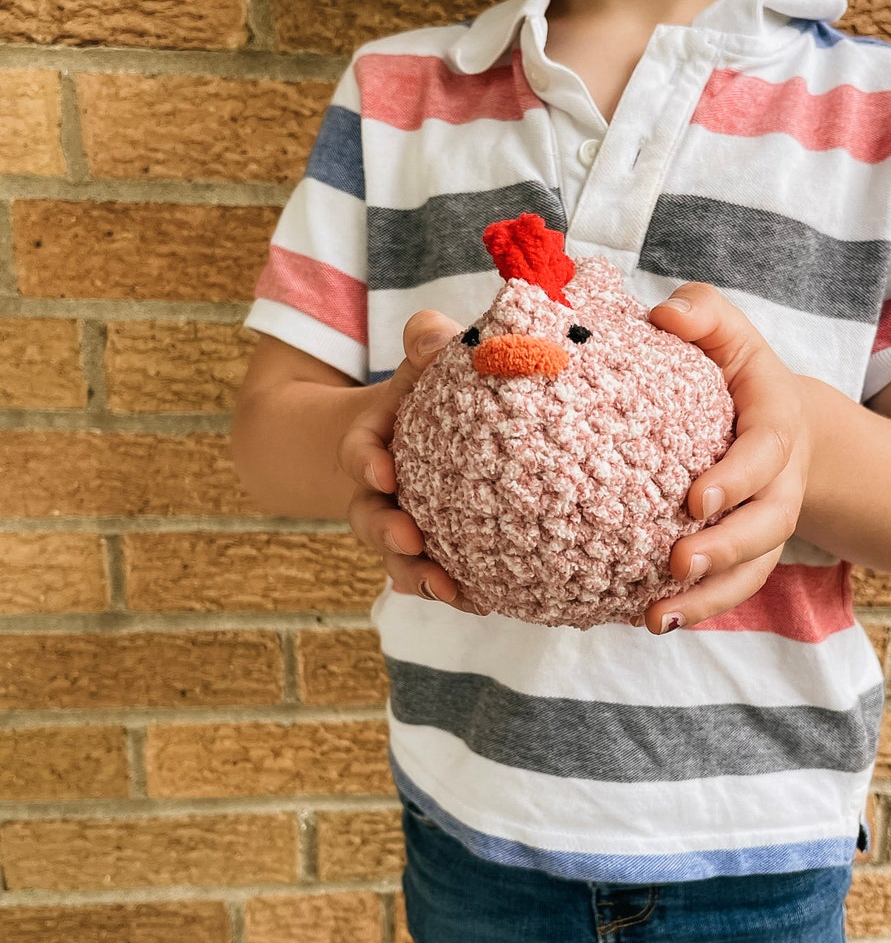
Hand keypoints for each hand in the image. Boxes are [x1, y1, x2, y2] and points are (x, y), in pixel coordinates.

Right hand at [336, 311, 478, 612]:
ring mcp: (402, 523)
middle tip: (410, 540)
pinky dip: (449, 589)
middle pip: (369, 515)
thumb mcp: (427, 361)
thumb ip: (427, 342)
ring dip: (416, 573)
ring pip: (398, 556)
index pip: (360, 450)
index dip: (365, 461)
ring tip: (446, 588)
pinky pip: (431, 575)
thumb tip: (431, 340)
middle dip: (385, 531)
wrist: (430, 436)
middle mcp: (382, 489)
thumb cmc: (434, 392)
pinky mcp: (429, 549)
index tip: (383, 472)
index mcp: (375, 440)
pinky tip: (478, 602)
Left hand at [640, 284, 811, 633]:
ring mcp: (764, 524)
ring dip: (709, 597)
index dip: (736, 480)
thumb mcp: (728, 333)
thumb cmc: (736, 373)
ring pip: (751, 571)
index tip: (696, 500)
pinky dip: (697, 610)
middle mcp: (779, 483)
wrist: (775, 422)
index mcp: (776, 426)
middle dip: (725, 549)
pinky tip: (652, 620)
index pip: (764, 454)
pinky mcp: (744, 555)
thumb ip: (702, 312)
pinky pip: (729, 589)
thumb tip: (665, 315)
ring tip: (657, 617)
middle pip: (767, 525)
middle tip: (677, 564)